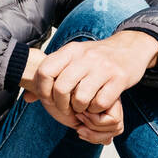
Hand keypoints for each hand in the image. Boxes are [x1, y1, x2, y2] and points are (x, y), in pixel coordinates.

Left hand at [18, 31, 157, 141]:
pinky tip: (98, 105)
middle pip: (61, 88)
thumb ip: (50, 75)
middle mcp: (85, 57)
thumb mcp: (72, 58)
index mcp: (70, 51)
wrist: (130, 48)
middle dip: (62, 105)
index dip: (43, 90)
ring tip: (83, 107)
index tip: (49, 99)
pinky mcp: (119, 79)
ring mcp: (103, 68)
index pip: (45, 71)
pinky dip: (96, 109)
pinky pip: (100, 102)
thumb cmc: (96, 58)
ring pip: (81, 98)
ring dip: (80, 109)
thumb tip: (27, 97)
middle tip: (67, 109)